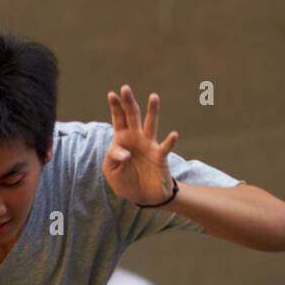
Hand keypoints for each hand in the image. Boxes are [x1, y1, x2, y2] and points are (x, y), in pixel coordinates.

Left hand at [102, 85, 178, 204]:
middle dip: (129, 102)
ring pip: (151, 125)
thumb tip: (125, 152)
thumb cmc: (126, 180)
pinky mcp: (160, 156)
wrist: (143, 196)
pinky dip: (170, 141)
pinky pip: (165, 147)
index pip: (118, 120)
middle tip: (125, 88)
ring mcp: (149, 145)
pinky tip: (174, 135)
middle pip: (133, 116)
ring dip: (152, 112)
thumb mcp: (110, 171)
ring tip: (153, 97)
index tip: (111, 94)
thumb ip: (112, 157)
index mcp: (122, 140)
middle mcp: (136, 138)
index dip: (115, 107)